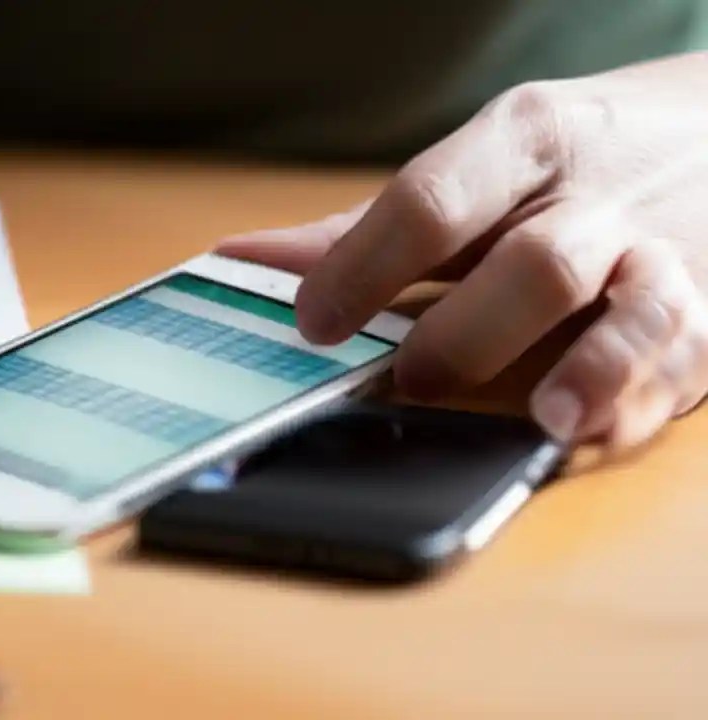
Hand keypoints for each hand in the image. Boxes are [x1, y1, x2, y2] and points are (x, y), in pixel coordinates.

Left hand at [218, 53, 707, 448]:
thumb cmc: (566, 164)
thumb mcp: (475, 169)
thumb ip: (365, 228)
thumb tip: (238, 262)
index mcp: (522, 143)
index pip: (433, 202)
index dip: (364, 267)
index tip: (311, 321)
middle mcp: (595, 197)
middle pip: (535, 264)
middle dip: (469, 330)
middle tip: (410, 377)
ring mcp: (661, 255)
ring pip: (635, 311)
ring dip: (591, 370)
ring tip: (544, 416)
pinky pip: (680, 361)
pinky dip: (636, 401)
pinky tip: (591, 432)